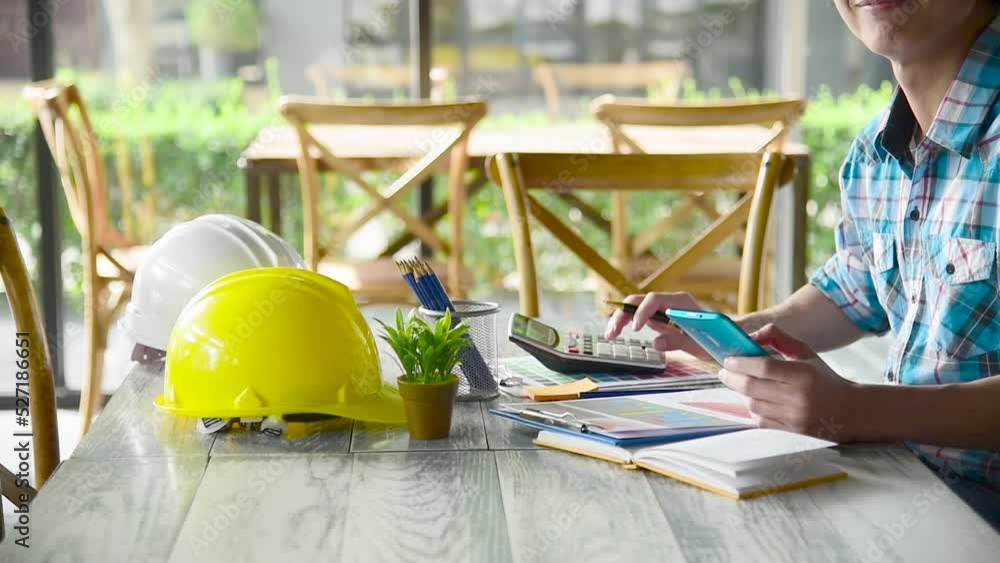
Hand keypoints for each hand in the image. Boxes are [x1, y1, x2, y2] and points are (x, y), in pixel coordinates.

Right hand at [604, 292, 707, 357]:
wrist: (723, 337)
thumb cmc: (713, 338)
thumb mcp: (697, 344)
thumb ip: (676, 342)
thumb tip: (655, 344)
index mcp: (679, 302)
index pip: (654, 299)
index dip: (642, 311)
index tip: (636, 328)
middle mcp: (668, 302)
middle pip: (639, 301)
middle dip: (623, 314)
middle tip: (612, 332)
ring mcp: (661, 309)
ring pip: (635, 307)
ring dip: (620, 318)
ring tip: (610, 334)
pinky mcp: (658, 317)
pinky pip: (638, 315)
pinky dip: (626, 322)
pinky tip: (616, 332)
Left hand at [718, 324, 859, 441]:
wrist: (849, 410)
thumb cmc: (823, 377)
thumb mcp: (805, 352)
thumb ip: (779, 337)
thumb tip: (752, 336)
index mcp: (802, 374)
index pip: (764, 367)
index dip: (741, 362)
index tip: (728, 359)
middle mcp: (797, 397)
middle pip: (753, 387)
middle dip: (732, 378)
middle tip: (724, 371)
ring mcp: (793, 416)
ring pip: (753, 404)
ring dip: (740, 393)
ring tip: (737, 383)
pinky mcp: (790, 430)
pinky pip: (760, 420)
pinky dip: (751, 408)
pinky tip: (751, 398)